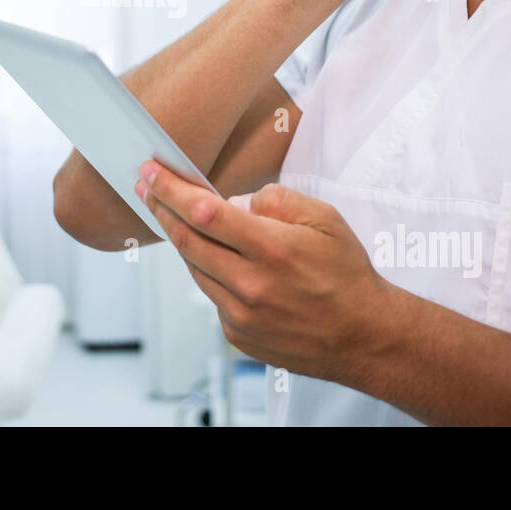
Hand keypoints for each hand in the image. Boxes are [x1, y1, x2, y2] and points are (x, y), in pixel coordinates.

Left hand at [134, 160, 391, 388]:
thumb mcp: (325, 219)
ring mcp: (241, 314)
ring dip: (180, 239)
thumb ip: (277, 200)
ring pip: (194, 268)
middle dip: (160, 208)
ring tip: (172, 216)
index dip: (170, 190)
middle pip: (186, 240)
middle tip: (145, 187)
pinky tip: (216, 259)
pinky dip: (209, 272)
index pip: (204, 213)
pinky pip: (211, 295)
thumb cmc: (347, 276)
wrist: (364, 337)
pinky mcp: (238, 335)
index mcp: (272, 250)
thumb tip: (237, 201)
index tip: (150, 172)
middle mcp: (250, 285)